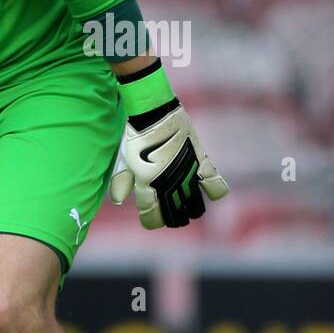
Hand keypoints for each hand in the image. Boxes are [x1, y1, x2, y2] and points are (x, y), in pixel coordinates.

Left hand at [109, 105, 228, 228]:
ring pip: (195, 207)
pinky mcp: (201, 161)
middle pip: (174, 215)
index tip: (151, 217)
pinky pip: (215, 185)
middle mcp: (166, 182)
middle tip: (172, 214)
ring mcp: (185, 173)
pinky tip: (207, 190)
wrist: (154, 112)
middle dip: (173, 219)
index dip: (151, 220)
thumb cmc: (136, 136)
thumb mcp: (124, 159)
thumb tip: (118, 200)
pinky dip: (215, 191)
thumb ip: (122, 180)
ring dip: (192, 210)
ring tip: (189, 207)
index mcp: (145, 184)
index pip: (152, 216)